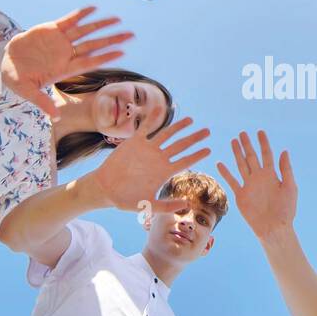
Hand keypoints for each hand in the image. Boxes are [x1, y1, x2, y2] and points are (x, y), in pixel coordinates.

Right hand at [1, 7, 131, 118]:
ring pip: (85, 32)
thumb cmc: (17, 78)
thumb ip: (42, 101)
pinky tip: (93, 8)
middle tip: (131, 36)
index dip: (105, 57)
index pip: (89, 62)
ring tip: (118, 19)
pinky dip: (80, 15)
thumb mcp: (27, 91)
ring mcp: (61, 41)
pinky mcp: (51, 29)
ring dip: (101, 25)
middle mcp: (67, 54)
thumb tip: (55, 118)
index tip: (122, 53)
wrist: (6, 61)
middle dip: (112, 40)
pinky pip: (69, 20)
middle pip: (94, 46)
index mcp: (63, 69)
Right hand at [93, 117, 211, 212]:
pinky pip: (145, 128)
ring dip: (179, 127)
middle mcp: (159, 158)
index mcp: (164, 172)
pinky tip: (160, 109)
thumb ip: (167, 206)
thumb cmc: (127, 199)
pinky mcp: (135, 142)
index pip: (185, 161)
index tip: (209, 150)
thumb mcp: (149, 205)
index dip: (197, 155)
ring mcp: (148, 149)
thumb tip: (187, 205)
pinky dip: (152, 118)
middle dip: (194, 139)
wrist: (107, 189)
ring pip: (167, 134)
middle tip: (208, 132)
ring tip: (191, 120)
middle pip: (181, 146)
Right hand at [215, 130, 297, 238]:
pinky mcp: (241, 195)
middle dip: (247, 145)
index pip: (267, 154)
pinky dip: (226, 172)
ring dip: (237, 153)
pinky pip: (232, 181)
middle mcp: (259, 177)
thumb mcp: (289, 187)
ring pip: (241, 165)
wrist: (273, 227)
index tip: (260, 132)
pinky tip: (220, 163)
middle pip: (252, 157)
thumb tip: (284, 151)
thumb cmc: (285, 209)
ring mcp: (249, 185)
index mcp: (271, 175)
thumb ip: (286, 169)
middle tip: (242, 133)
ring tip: (233, 141)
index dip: (263, 143)